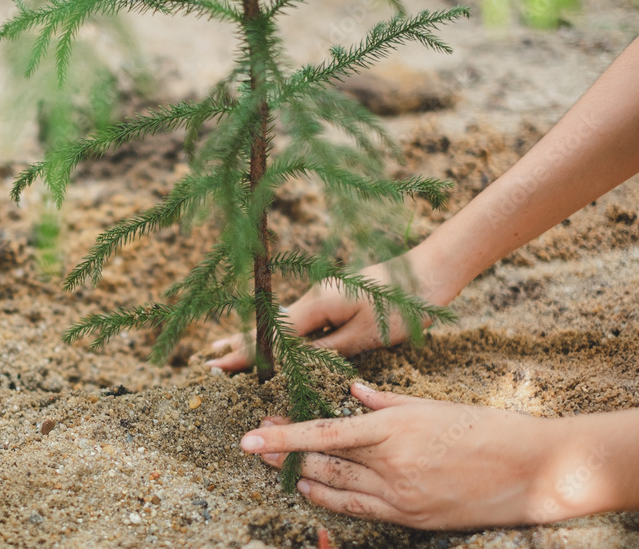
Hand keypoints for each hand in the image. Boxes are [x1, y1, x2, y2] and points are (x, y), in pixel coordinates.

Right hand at [207, 254, 456, 370]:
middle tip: (208, 360)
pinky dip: (276, 331)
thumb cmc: (402, 306)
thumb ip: (328, 350)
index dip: (242, 355)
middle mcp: (312, 297)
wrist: (430, 271)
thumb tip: (294, 362)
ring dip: (254, 337)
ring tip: (225, 348)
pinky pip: (297, 319)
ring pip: (279, 322)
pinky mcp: (333, 297)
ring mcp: (322, 295)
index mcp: (316, 305)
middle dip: (238, 344)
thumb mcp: (365, 337)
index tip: (214, 367)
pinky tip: (269, 337)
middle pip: (267, 326)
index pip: (269, 336)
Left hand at [239, 383, 603, 529]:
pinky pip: (358, 510)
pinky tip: (309, 489)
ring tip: (276, 466)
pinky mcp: (411, 519)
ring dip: (300, 476)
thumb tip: (353, 391)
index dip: (282, 437)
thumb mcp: (432, 406)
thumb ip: (385, 401)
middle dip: (283, 453)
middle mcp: (391, 465)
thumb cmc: (487, 428)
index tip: (249, 436)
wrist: (535, 470)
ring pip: (335, 487)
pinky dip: (329, 499)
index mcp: (394, 429)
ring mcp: (400, 497)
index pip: (323, 434)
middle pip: (321, 462)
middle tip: (255, 443)